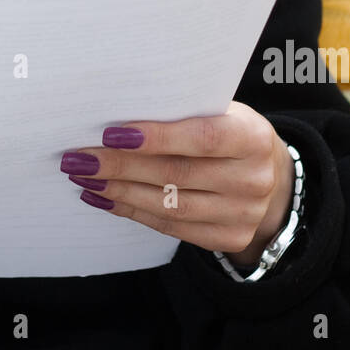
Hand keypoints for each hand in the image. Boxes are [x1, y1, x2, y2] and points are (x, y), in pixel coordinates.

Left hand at [60, 101, 295, 265]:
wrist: (270, 174)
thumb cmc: (230, 131)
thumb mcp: (221, 112)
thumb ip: (183, 113)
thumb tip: (116, 116)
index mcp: (253, 137)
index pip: (202, 138)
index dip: (156, 138)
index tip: (110, 134)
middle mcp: (253, 179)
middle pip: (177, 175)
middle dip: (120, 166)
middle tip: (78, 158)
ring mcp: (244, 214)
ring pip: (170, 206)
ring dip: (119, 192)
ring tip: (84, 178)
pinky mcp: (229, 238)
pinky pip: (171, 228)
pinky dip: (132, 212)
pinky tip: (104, 198)